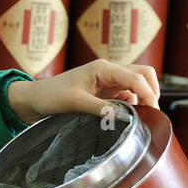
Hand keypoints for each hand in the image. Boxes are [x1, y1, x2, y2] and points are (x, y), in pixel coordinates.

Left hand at [6, 60, 159, 124]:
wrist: (34, 100)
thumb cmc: (50, 96)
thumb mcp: (75, 102)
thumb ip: (101, 108)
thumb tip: (125, 116)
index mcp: (103, 68)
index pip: (137, 76)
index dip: (149, 93)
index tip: (152, 111)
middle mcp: (108, 72)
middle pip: (143, 75)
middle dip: (151, 92)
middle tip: (151, 114)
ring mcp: (107, 82)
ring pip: (136, 86)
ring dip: (141, 100)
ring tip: (138, 119)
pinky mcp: (104, 93)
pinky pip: (126, 97)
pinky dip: (131, 106)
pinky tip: (125, 118)